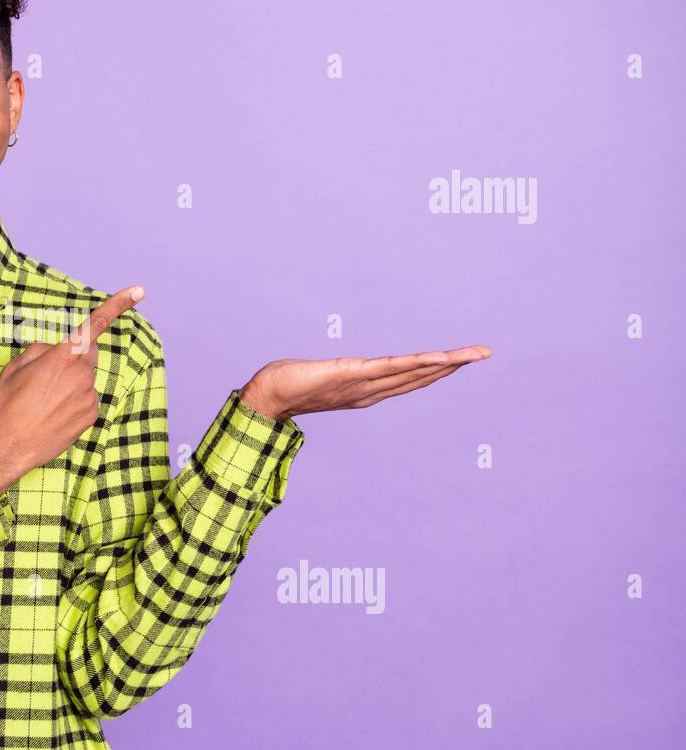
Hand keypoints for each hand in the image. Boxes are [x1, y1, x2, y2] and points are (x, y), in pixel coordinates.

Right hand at [0, 285, 145, 493]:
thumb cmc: (6, 405)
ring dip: (70, 383)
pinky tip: (52, 414)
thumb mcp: (16, 367)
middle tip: (47, 375)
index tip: (139, 291)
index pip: (95, 325)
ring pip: (84, 379)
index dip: (119, 305)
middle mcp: (81, 375)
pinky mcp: (90, 417)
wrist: (6, 447)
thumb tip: (55, 351)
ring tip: (42, 402)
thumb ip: (41, 350)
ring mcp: (88, 397)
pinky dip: (73, 402)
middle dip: (74, 356)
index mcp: (62, 357)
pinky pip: (86, 399)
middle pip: (88, 354)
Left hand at [238, 345, 491, 420]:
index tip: (460, 361)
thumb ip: (335, 375)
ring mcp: (363, 384)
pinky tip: (439, 357)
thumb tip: (337, 371)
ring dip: (445, 364)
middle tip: (484, 353)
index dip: (436, 371)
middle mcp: (370, 391)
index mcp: (365, 390)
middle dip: (453, 366)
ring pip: (412, 373)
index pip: (408, 379)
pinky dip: (417, 363)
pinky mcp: (352, 373)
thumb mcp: (321, 376)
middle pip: (419, 377)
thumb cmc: (288, 384)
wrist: (265, 396)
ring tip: (473, 354)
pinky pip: (391, 368)